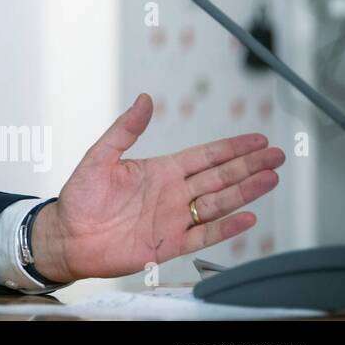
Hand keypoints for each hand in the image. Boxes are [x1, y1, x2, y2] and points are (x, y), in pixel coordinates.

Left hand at [28, 94, 284, 282]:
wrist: (67, 235)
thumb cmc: (79, 197)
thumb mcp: (99, 156)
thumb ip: (125, 130)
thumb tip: (144, 99)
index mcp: (159, 171)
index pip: (204, 156)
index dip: (231, 148)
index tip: (257, 139)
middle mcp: (171, 193)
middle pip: (219, 177)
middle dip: (249, 166)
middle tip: (277, 155)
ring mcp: (173, 219)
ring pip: (219, 203)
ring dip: (246, 192)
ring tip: (271, 179)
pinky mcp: (169, 244)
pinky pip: (204, 235)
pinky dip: (227, 228)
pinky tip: (248, 218)